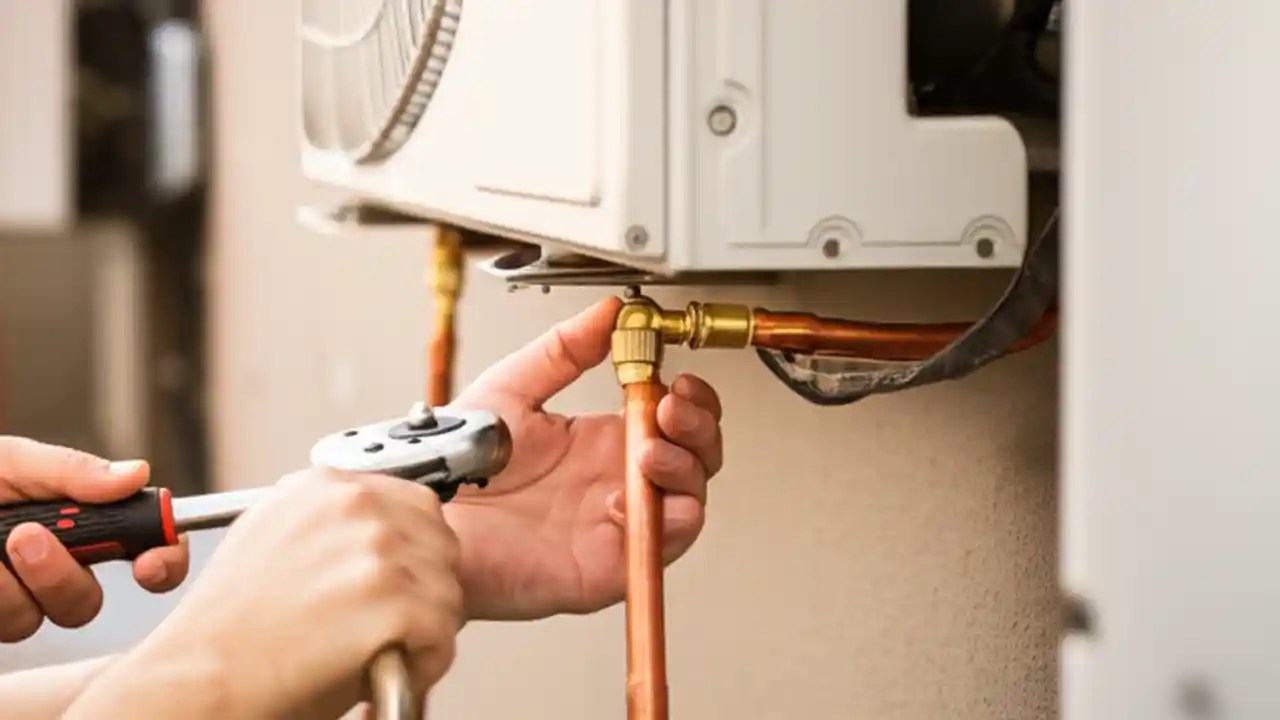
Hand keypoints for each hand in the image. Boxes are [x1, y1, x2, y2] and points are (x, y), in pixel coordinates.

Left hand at [0, 437, 188, 640]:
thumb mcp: (11, 461)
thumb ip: (70, 471)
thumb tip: (136, 474)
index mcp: (77, 527)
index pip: (142, 551)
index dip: (160, 561)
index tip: (149, 563)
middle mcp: (49, 570)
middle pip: (85, 603)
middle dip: (60, 575)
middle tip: (26, 538)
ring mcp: (10, 601)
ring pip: (32, 620)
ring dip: (5, 586)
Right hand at [68, 468, 463, 718]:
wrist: (200, 679)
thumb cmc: (230, 629)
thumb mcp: (269, 538)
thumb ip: (324, 521)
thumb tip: (370, 527)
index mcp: (327, 487)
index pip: (416, 504)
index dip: (413, 554)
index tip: (397, 586)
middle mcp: (357, 507)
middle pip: (440, 545)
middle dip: (425, 591)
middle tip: (394, 629)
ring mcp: (378, 553)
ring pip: (447, 592)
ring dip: (426, 632)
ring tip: (383, 655)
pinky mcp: (395, 603)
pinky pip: (443, 635)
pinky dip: (424, 665)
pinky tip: (382, 674)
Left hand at [446, 297, 723, 619]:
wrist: (426, 521)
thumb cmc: (458, 470)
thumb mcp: (513, 389)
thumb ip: (564, 349)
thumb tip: (608, 311)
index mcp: (600, 442)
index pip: (672, 419)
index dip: (690, 399)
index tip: (678, 378)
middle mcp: (616, 482)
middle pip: (695, 456)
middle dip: (699, 426)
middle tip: (672, 406)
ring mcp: (617, 523)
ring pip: (689, 498)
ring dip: (685, 467)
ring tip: (649, 449)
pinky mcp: (609, 564)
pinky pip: (661, 545)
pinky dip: (662, 519)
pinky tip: (625, 496)